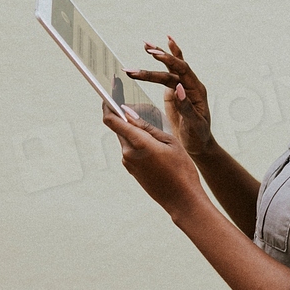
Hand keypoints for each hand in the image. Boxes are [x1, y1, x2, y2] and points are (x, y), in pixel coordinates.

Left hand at [102, 102, 205, 218]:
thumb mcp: (170, 142)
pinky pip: (131, 148)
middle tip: (141, 105)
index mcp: (138, 144)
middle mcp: (127, 153)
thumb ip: (148, 127)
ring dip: (134, 127)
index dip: (108, 102)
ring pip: (125, 137)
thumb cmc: (181, 169)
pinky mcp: (132, 169)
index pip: (112, 119)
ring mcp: (128, 163)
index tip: (109, 89)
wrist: (182, 200)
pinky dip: (138, 139)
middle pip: (118, 126)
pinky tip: (155, 141)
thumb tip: (128, 113)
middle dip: (125, 113)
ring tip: (154, 123)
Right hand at [124, 37, 213, 157]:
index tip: (156, 54)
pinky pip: (169, 72)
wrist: (198, 143)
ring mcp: (182, 86)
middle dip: (159, 59)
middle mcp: (190, 85)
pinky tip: (160, 47)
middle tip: (145, 49)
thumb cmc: (198, 135)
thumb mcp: (193, 123)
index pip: (183, 71)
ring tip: (144, 45)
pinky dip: (165, 58)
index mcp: (197, 91)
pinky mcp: (174, 90)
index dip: (171, 61)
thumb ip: (186, 106)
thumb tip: (178, 88)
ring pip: (168, 69)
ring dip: (156, 59)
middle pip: (173, 68)